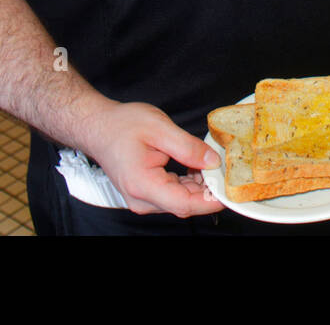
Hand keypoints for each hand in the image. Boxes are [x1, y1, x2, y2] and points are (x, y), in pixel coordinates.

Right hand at [82, 101, 224, 217]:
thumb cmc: (121, 125)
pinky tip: (195, 166)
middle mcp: (142, 199)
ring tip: (209, 162)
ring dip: (199, 185)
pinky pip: (174, 194)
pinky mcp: (147, 194)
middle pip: (185, 204)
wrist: (98, 126)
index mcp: (143, 185)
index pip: (185, 204)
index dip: (211, 200)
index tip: (230, 190)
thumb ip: (188, 147)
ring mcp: (143, 199)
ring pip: (181, 200)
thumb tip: (212, 161)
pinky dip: (189, 182)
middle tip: (226, 168)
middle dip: (208, 189)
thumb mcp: (159, 128)